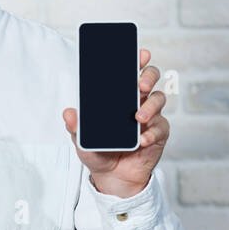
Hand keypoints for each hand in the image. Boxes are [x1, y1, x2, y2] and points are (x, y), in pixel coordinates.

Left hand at [62, 47, 168, 198]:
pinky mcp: (158, 133)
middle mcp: (137, 101)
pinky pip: (160, 128)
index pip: (130, 71)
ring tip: (138, 118)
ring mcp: (150, 117)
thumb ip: (75, 127)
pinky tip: (142, 140)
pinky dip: (151, 133)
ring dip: (150, 106)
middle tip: (140, 85)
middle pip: (150, 78)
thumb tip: (68, 113)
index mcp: (119, 96)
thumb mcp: (82, 140)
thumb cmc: (99, 151)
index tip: (139, 53)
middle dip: (148, 76)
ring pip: (159, 99)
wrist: (112, 177)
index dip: (137, 60)